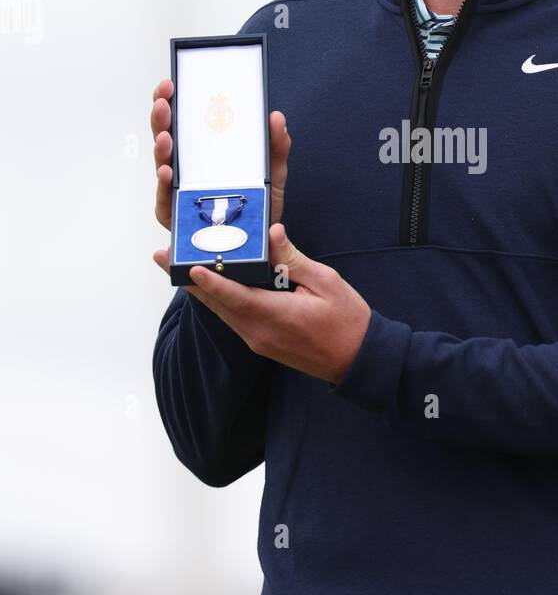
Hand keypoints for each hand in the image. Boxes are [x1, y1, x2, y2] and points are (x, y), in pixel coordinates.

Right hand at [151, 78, 291, 229]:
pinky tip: (169, 174)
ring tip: (165, 137)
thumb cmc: (258, 205)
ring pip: (162, 168)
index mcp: (201, 154)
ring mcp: (178, 193)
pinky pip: (167, 201)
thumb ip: (276, 146)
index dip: (170, 102)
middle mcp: (185, 171)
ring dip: (161, 151)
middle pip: (164, 140)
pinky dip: (165, 187)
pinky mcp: (178, 218)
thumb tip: (276, 117)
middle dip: (160, 120)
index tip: (170, 84)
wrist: (260, 244)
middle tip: (163, 105)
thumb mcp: (273, 172)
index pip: (180, 123)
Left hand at [153, 224, 370, 384]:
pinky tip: (211, 285)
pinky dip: (220, 300)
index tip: (189, 266)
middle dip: (189, 281)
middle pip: (217, 304)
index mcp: (278, 316)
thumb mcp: (326, 282)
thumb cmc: (347, 321)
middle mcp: (260, 333)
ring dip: (201, 290)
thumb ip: (294, 258)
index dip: (210, 281)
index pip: (236, 296)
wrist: (357, 361)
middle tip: (163, 258)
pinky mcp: (261, 342)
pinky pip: (233, 318)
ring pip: (222, 312)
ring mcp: (258, 341)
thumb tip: (272, 233)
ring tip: (178, 268)